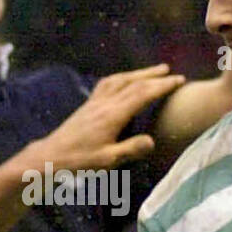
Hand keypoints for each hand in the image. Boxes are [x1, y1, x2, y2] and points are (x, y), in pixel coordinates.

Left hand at [37, 64, 184, 171]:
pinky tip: (124, 80)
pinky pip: (107, 83)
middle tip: (171, 71)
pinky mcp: (88, 104)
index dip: (162, 86)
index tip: (179, 80)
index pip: (142, 94)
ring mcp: (95, 102)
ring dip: (138, 73)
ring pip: (119, 80)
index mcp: (113, 115)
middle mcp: (104, 103)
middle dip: (153, 76)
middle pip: (132, 83)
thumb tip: (152, 140)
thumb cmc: (79, 161)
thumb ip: (130, 149)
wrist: (51, 156)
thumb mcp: (107, 160)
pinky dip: (121, 78)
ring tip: (153, 71)